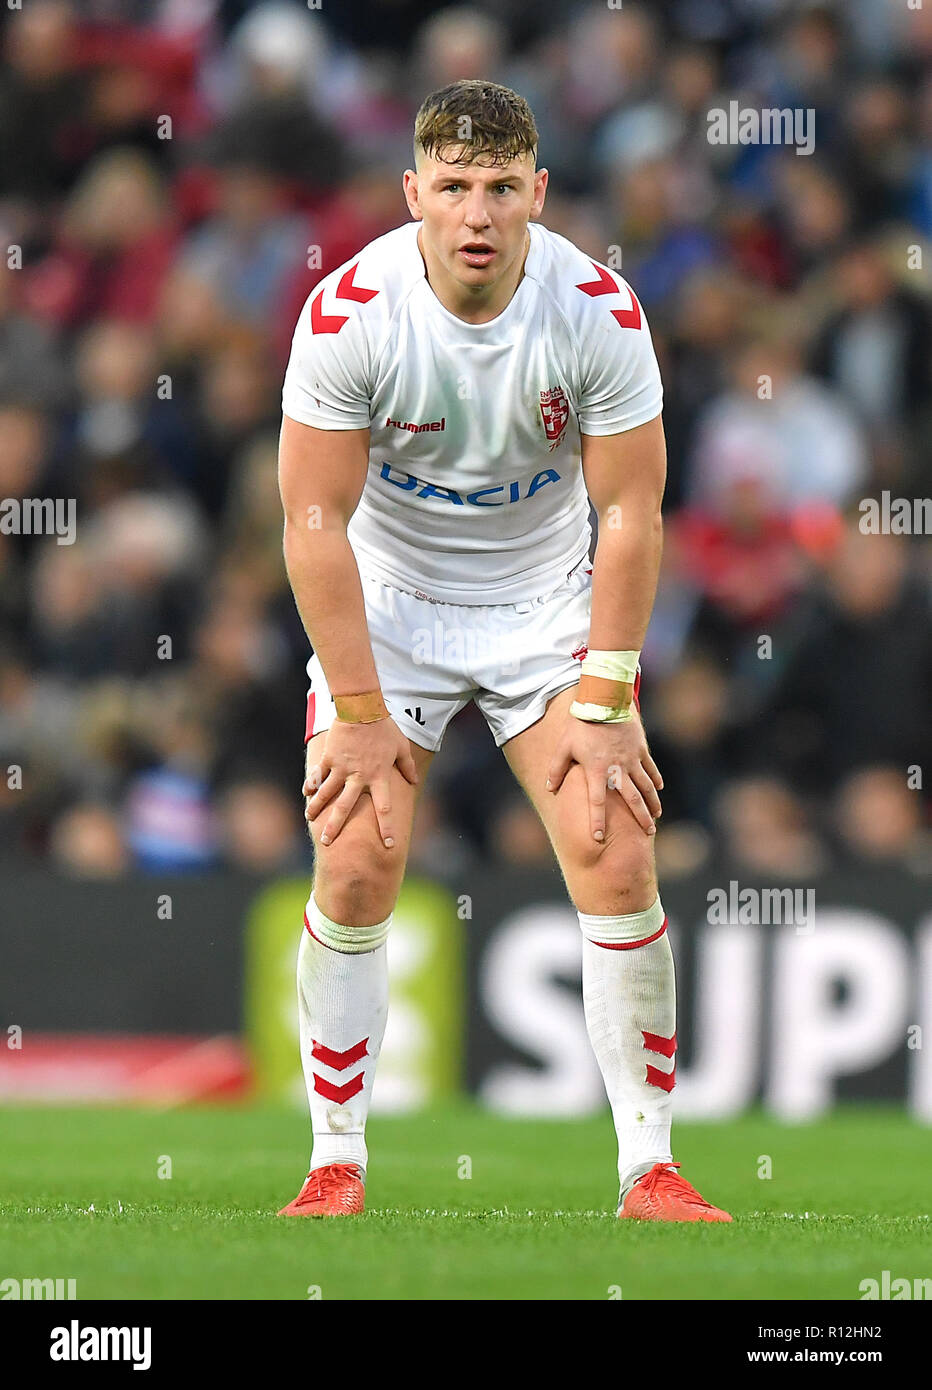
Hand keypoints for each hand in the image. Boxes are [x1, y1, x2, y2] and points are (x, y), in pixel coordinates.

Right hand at [303, 716, 417, 847]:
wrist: (362, 709)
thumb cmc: (384, 728)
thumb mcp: (401, 747)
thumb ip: (408, 766)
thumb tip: (415, 781)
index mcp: (379, 777)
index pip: (385, 809)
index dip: (388, 828)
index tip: (389, 845)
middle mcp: (359, 777)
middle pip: (345, 807)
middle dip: (336, 826)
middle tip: (328, 842)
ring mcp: (341, 768)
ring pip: (326, 793)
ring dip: (317, 808)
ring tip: (309, 819)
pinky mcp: (329, 758)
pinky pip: (318, 775)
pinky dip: (311, 785)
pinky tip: (306, 795)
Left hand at [545, 708, 662, 839]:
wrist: (604, 700)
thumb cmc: (581, 724)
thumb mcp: (564, 746)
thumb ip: (556, 769)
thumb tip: (549, 788)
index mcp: (597, 770)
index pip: (597, 802)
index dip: (597, 820)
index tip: (598, 837)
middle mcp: (617, 768)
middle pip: (632, 799)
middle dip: (641, 817)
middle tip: (649, 832)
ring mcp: (632, 759)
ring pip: (645, 786)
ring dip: (652, 802)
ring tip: (656, 817)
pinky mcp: (640, 748)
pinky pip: (650, 768)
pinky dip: (655, 779)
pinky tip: (659, 789)